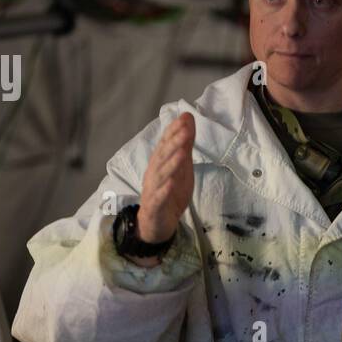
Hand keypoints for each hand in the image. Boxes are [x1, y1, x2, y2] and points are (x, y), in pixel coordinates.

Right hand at [137, 113, 194, 244]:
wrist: (158, 223)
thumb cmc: (169, 192)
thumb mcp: (181, 167)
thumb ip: (184, 145)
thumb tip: (188, 120)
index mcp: (160, 162)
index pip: (165, 143)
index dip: (174, 131)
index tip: (185, 118)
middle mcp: (154, 173)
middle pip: (162, 156)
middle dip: (173, 143)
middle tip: (185, 131)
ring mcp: (152, 190)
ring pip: (160, 175)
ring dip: (170, 163)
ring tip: (181, 153)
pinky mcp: (154, 207)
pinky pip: (158, 198)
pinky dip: (164, 191)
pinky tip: (170, 184)